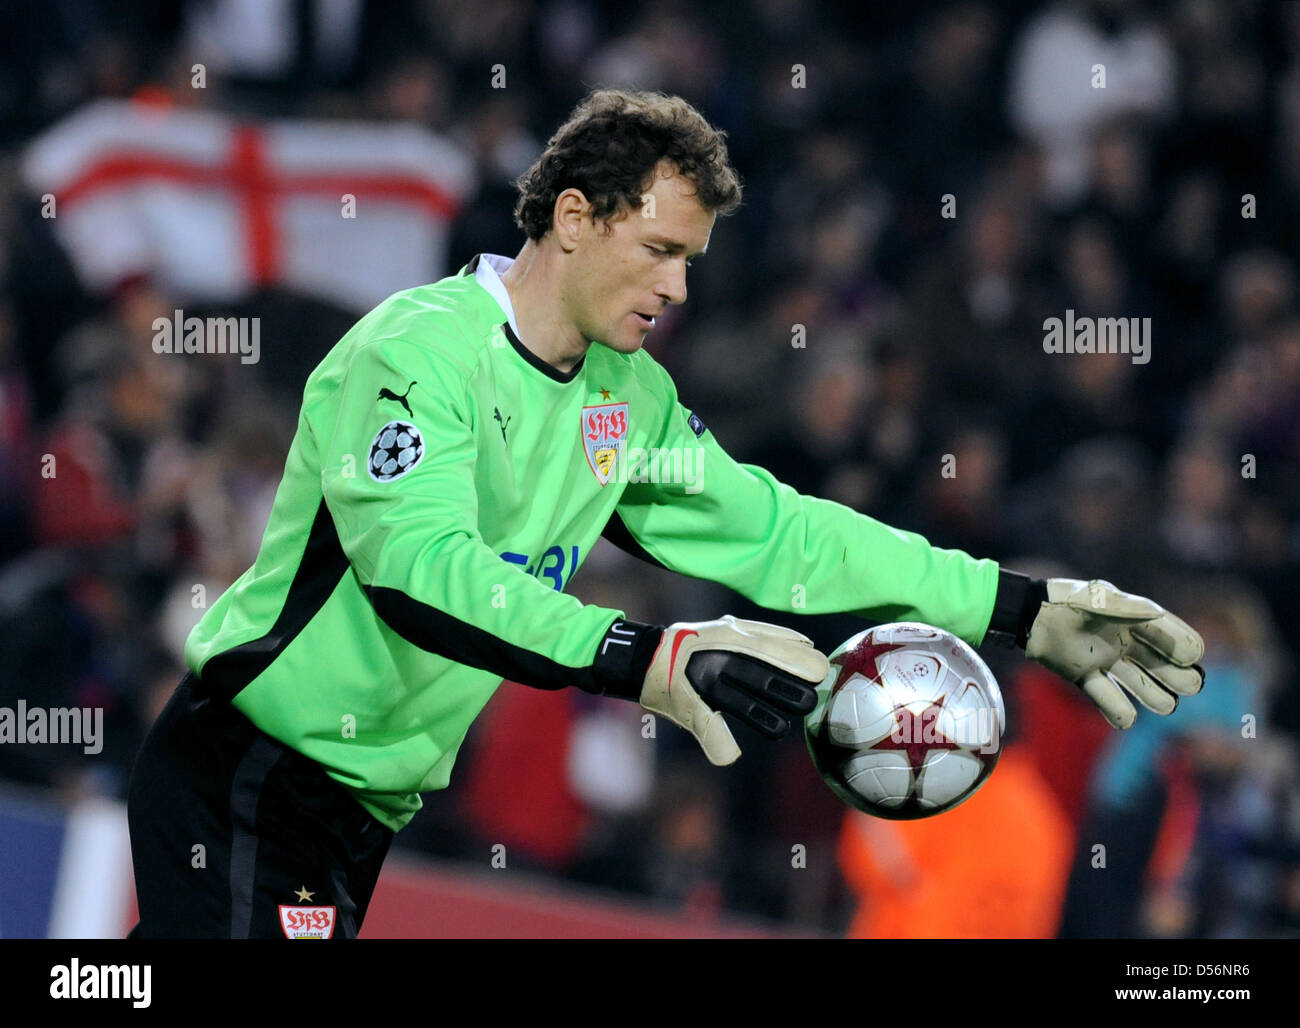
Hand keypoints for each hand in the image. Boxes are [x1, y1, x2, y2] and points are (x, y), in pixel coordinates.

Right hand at [640, 616, 828, 764]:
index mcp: (732, 635)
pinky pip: (708, 728)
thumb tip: (808, 644)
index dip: (798, 660)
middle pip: (759, 675)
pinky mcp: (688, 708)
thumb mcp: (730, 629)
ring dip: (763, 718)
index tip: (820, 671)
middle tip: (811, 702)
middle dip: (789, 690)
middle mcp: (717, 656)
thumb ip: (768, 636)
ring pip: (738, 702)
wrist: (645, 658)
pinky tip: (733, 754)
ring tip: (781, 729)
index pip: (771, 646)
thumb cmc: (697, 643)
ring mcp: (702, 682)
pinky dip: (721, 745)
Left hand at [1025, 578, 1204, 728]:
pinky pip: (1108, 699)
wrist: (1030, 616)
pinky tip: (1125, 718)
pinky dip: (1118, 711)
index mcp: (1135, 620)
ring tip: (1165, 704)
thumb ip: (1127, 607)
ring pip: (1141, 686)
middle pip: (1164, 666)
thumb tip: (1158, 613)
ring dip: (1156, 697)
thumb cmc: (1068, 602)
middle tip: (1188, 686)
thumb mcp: (1099, 599)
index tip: (1189, 657)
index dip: (1184, 647)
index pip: (1172, 637)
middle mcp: (1126, 642)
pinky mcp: (1085, 676)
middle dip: (1180, 678)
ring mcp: (1107, 661)